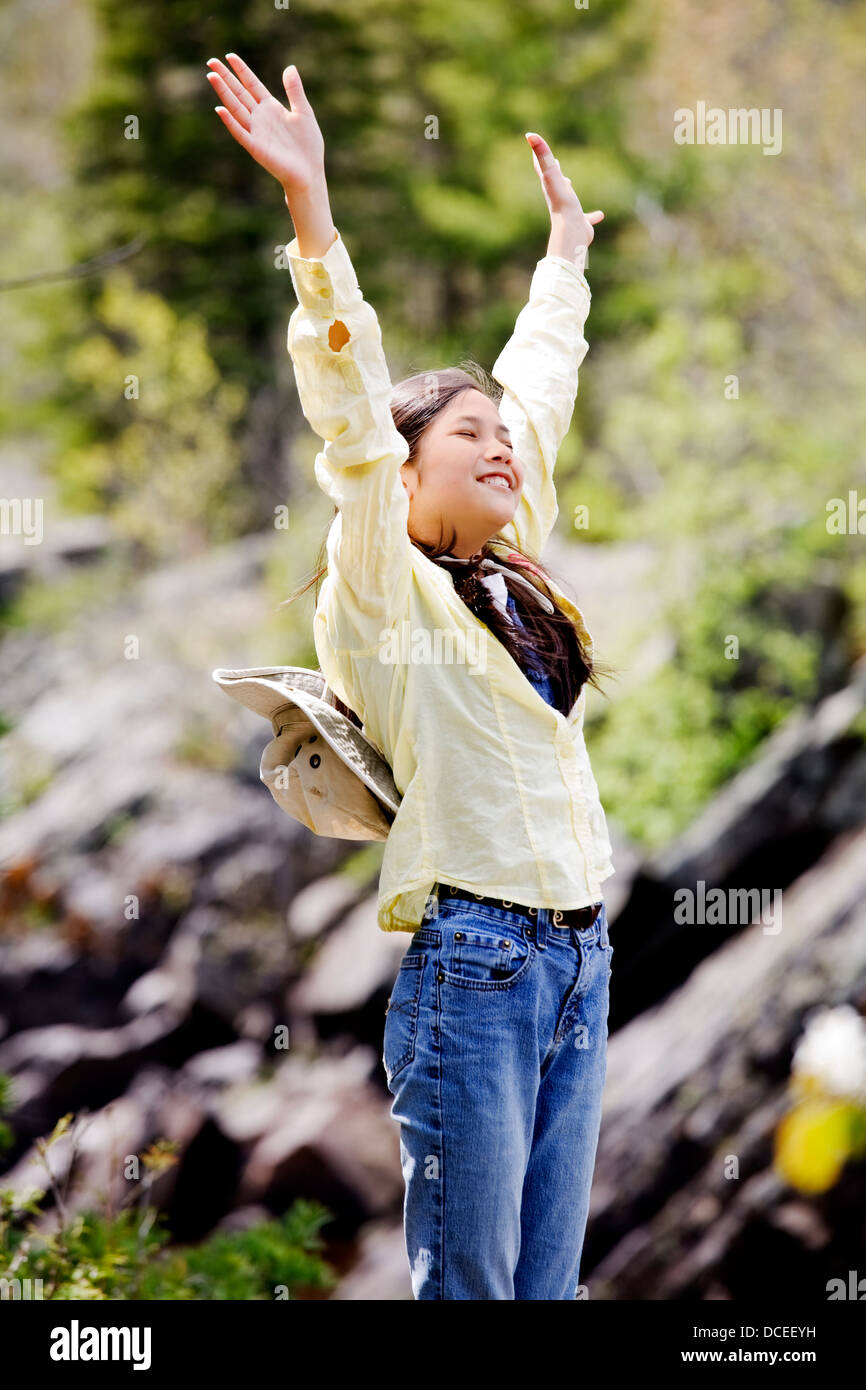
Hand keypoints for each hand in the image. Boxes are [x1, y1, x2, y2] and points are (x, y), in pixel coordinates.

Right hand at [206, 54, 325, 198]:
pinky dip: (230, 121)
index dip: (241, 71)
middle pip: (239, 93)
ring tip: (212, 77)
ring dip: (224, 93)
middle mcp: (260, 118)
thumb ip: (295, 90)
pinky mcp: (256, 147)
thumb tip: (290, 67)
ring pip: (236, 108)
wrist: (310, 172)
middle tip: (211, 61)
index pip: (252, 85)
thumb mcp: (304, 112)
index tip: (229, 56)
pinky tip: (220, 109)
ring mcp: (256, 132)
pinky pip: (240, 132)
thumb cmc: (308, 145)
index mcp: (271, 108)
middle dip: (226, 78)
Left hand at [525, 132, 603, 247]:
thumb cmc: (562, 203)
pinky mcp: (580, 223)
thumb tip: (530, 135)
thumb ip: (543, 154)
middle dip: (554, 172)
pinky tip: (600, 215)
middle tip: (555, 164)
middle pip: (555, 182)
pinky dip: (592, 216)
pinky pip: (587, 218)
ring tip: (570, 185)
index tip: (535, 148)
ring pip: (569, 199)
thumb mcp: (552, 174)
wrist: (570, 231)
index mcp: (551, 186)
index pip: (544, 167)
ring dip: (570, 192)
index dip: (540, 157)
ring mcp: (569, 211)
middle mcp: (558, 198)